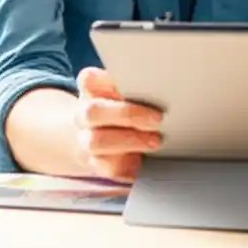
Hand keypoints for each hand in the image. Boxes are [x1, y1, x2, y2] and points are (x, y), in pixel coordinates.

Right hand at [74, 67, 162, 182]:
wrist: (101, 136)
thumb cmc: (123, 107)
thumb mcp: (127, 91)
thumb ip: (137, 84)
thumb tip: (164, 79)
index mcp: (91, 90)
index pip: (89, 79)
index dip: (106, 81)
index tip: (132, 83)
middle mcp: (84, 115)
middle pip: (93, 112)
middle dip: (127, 115)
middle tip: (157, 118)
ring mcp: (87, 141)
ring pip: (96, 142)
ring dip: (130, 141)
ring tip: (155, 141)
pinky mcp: (98, 164)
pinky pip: (109, 168)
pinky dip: (128, 166)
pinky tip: (144, 162)